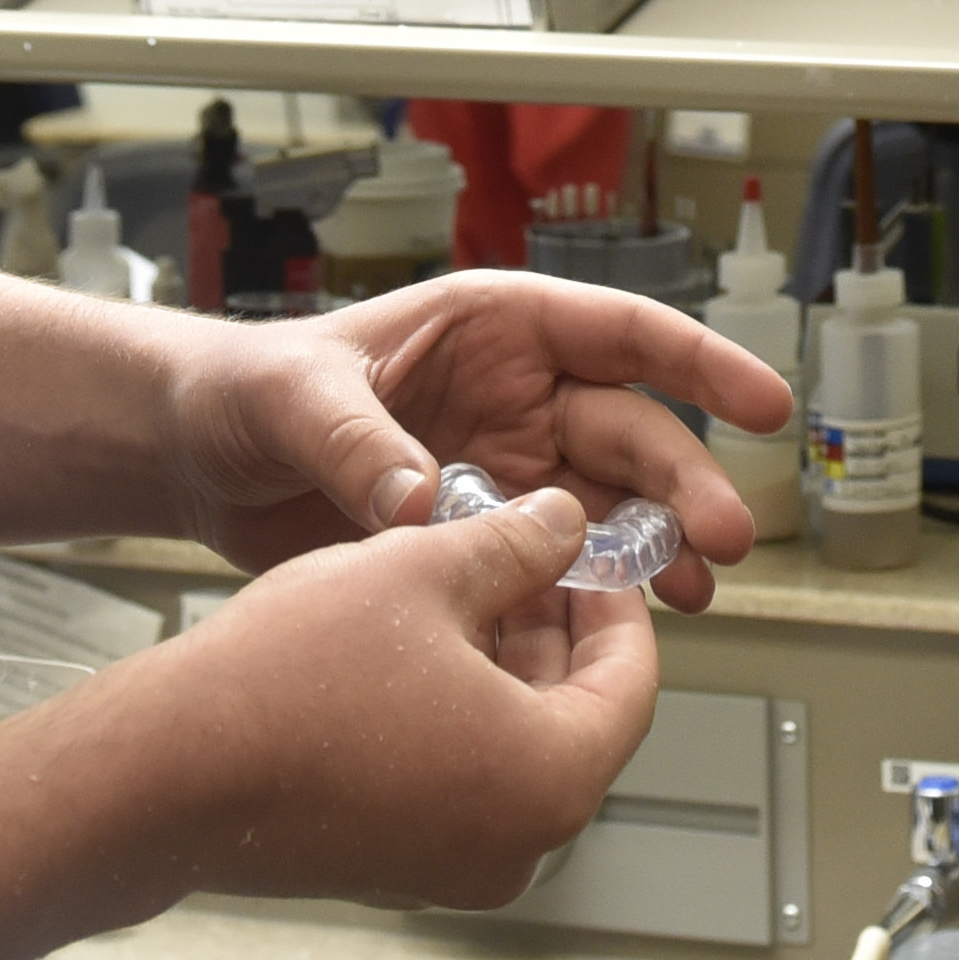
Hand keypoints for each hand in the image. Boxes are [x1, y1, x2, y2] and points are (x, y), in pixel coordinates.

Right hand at [105, 480, 661, 911]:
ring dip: (501, 668)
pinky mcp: (396, 871)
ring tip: (456, 586)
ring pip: (514, 750)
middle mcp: (517, 847)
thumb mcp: (424, 570)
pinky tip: (409, 647)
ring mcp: (455, 871)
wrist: (165, 772)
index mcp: (551, 781)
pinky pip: (459, 784)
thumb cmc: (288, 680)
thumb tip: (563, 526)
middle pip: (577, 720)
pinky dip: (455, 716)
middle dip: (554, 630)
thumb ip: (517, 546)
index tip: (591, 553)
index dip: (614, 602)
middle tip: (522, 556)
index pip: (633, 682)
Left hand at [162, 275, 794, 612]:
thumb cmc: (242, 390)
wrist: (196, 457)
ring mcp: (503, 467)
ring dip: (656, 549)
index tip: (763, 401)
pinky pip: (553, 564)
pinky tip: (620, 630)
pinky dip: (590, 595)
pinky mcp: (478, 535)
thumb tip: (416, 499)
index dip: (700, 362)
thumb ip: (359, 444)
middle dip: (684, 483)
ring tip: (696, 596)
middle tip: (720, 539)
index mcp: (491, 329)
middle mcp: (514, 395)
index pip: (618, 333)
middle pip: (628, 434)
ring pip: (608, 507)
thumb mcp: (295, 398)